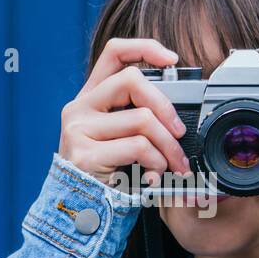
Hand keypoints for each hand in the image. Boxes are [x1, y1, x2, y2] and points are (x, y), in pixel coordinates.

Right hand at [58, 38, 191, 184]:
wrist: (82, 209)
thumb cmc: (107, 173)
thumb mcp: (120, 137)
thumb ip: (136, 116)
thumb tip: (176, 112)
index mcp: (90, 97)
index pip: (114, 53)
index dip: (145, 48)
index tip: (172, 59)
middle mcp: (79, 108)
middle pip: (132, 80)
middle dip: (165, 106)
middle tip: (179, 131)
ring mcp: (79, 130)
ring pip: (142, 119)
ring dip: (168, 146)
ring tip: (173, 165)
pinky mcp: (86, 154)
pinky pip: (138, 147)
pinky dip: (156, 163)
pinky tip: (153, 176)